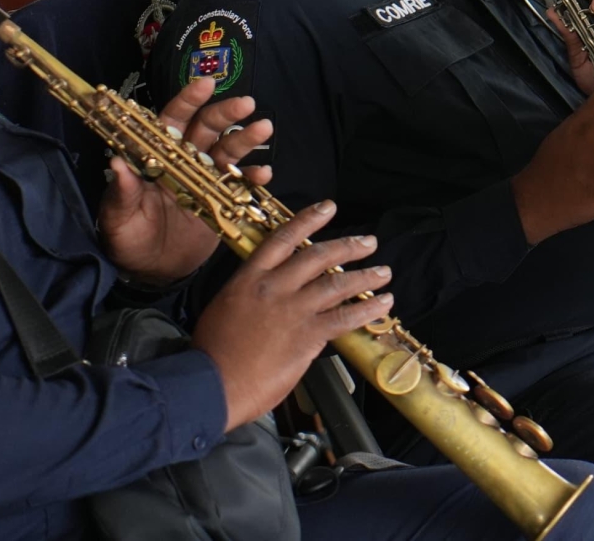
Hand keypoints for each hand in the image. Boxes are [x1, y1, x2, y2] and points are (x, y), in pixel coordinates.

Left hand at [102, 78, 274, 286]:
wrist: (153, 273)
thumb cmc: (128, 242)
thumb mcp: (118, 220)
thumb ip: (121, 193)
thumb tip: (117, 164)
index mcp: (156, 160)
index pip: (172, 123)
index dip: (188, 102)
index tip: (205, 84)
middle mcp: (184, 163)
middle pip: (207, 129)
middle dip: (225, 113)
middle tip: (245, 103)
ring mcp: (206, 180)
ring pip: (228, 150)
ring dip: (245, 138)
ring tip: (263, 128)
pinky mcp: (224, 200)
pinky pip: (241, 184)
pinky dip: (253, 177)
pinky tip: (263, 173)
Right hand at [191, 200, 389, 430]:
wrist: (210, 385)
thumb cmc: (212, 354)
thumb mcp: (224, 309)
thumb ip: (252, 296)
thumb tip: (272, 296)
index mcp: (248, 279)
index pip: (282, 239)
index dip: (308, 220)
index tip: (328, 208)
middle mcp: (274, 288)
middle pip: (318, 256)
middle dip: (347, 246)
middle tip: (368, 242)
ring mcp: (293, 310)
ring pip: (337, 283)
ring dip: (366, 276)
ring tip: (384, 271)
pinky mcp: (307, 334)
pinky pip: (345, 316)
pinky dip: (368, 308)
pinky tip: (383, 303)